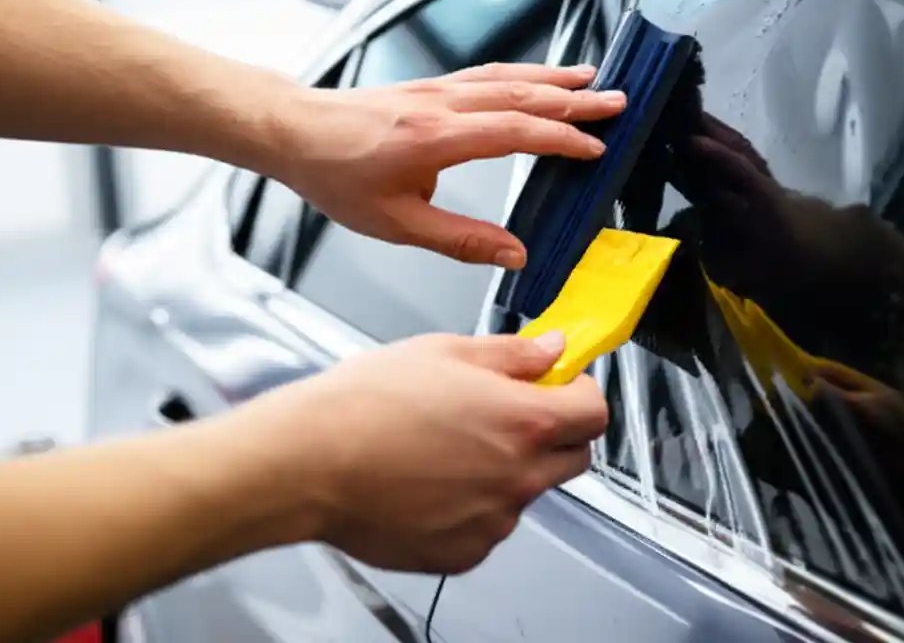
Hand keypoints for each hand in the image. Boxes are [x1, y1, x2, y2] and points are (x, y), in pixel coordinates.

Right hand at [248, 332, 607, 572]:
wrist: (308, 463)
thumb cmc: (362, 406)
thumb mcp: (443, 352)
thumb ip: (511, 355)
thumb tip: (550, 352)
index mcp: (522, 422)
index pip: (595, 412)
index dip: (580, 393)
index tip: (561, 387)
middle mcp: (517, 477)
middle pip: (574, 458)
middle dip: (554, 434)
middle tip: (508, 414)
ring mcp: (492, 521)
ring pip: (526, 492)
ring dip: (507, 470)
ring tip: (446, 448)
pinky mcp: (463, 552)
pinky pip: (488, 525)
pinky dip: (472, 505)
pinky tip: (429, 481)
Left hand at [269, 63, 625, 267]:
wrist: (295, 133)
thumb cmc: (336, 175)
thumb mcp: (396, 224)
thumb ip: (461, 240)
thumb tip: (514, 255)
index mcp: (436, 138)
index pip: (515, 132)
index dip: (561, 140)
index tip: (595, 150)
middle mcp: (441, 106)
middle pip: (522, 95)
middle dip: (575, 100)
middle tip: (618, 102)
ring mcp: (435, 90)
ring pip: (506, 77)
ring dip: (553, 78)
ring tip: (591, 81)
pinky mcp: (428, 87)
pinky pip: (485, 74)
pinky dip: (521, 74)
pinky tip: (536, 79)